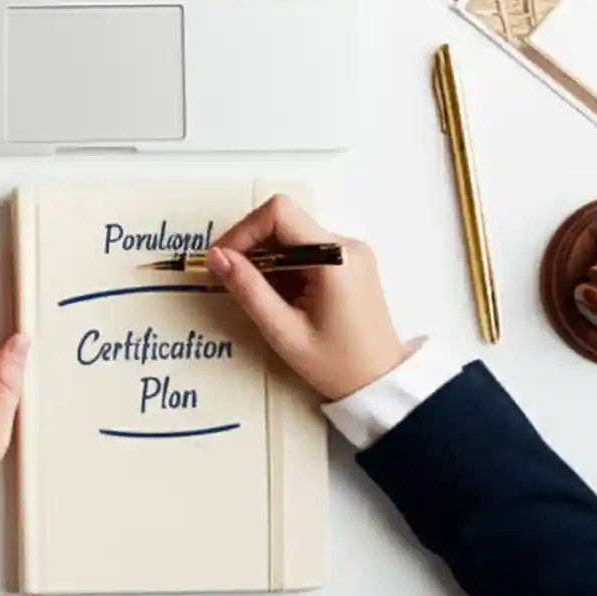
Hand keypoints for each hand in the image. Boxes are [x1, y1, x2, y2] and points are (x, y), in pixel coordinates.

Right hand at [207, 196, 405, 401]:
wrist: (380, 382)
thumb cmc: (334, 365)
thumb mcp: (283, 331)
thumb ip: (249, 289)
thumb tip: (216, 256)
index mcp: (335, 257)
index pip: (279, 212)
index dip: (244, 230)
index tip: (223, 260)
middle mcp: (347, 244)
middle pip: (285, 221)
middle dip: (252, 247)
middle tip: (233, 282)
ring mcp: (352, 251)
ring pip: (293, 235)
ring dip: (268, 259)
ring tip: (262, 298)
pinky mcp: (350, 262)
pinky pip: (307, 249)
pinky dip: (285, 266)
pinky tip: (283, 298)